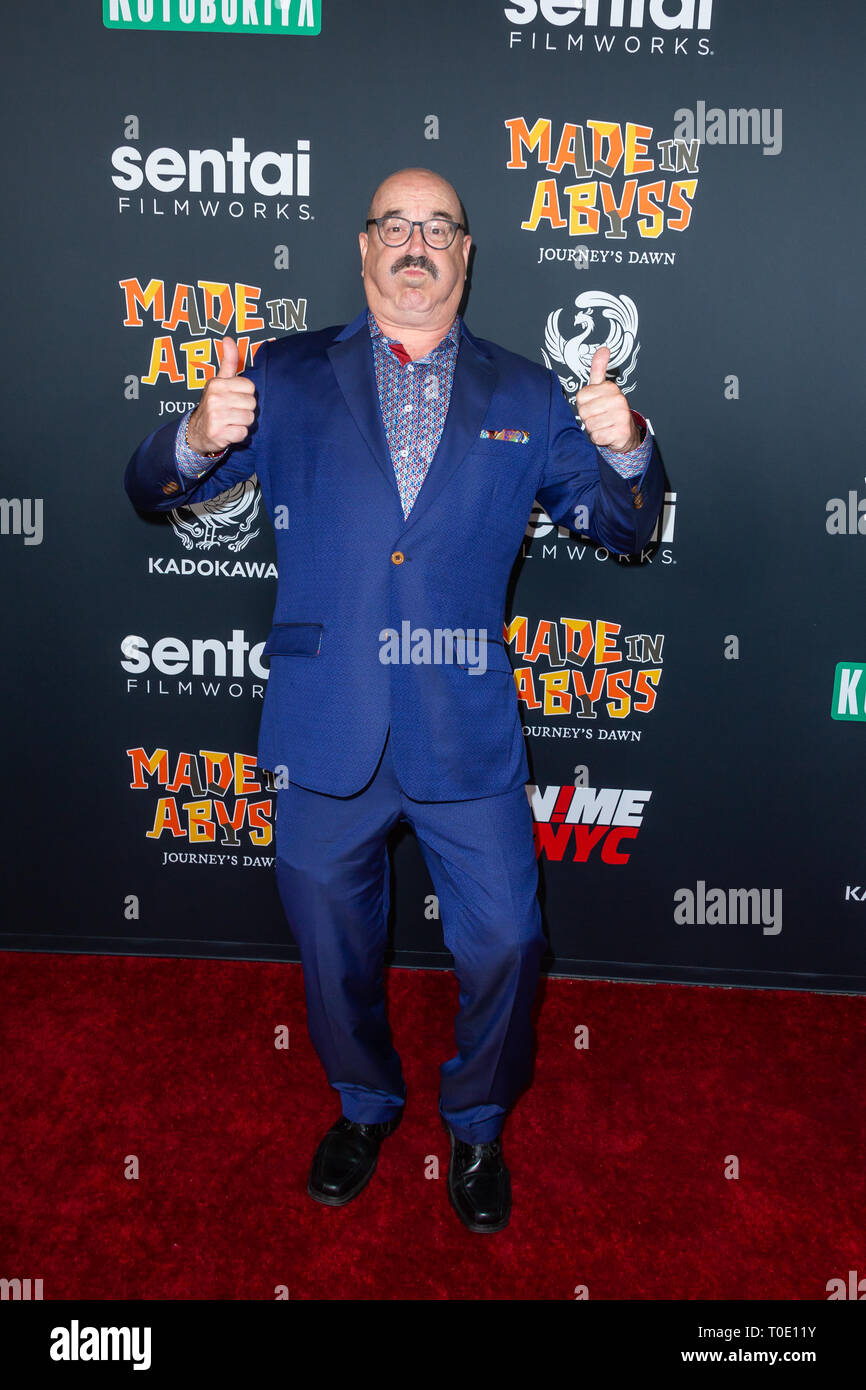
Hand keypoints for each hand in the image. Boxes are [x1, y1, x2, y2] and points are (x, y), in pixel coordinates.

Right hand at [185, 336, 256, 453]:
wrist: (197, 431)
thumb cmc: (213, 404)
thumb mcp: (219, 381)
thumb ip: (228, 361)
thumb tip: (228, 339)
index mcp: (217, 384)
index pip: (250, 387)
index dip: (245, 394)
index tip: (234, 398)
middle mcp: (214, 399)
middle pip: (252, 403)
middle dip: (245, 409)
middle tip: (232, 411)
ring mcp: (216, 417)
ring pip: (249, 418)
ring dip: (243, 423)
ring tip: (231, 421)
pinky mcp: (219, 434)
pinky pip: (243, 433)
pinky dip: (238, 435)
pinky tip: (228, 431)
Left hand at [576, 346, 639, 451]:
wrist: (626, 433)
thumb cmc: (611, 411)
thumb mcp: (602, 388)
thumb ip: (598, 369)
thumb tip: (602, 349)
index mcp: (610, 388)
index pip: (581, 398)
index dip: (585, 405)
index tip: (595, 406)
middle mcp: (618, 400)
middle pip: (584, 412)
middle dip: (589, 418)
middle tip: (600, 417)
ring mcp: (621, 415)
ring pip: (590, 425)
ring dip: (594, 429)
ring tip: (604, 425)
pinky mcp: (621, 431)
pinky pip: (597, 437)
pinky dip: (600, 439)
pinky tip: (608, 434)